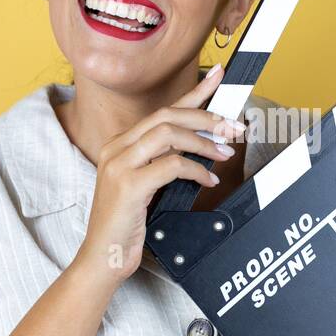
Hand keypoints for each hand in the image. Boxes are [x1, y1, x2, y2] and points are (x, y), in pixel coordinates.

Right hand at [71, 63, 245, 289]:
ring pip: (168, 133)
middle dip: (206, 116)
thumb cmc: (127, 225)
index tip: (218, 77)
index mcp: (121, 145)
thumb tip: (203, 147)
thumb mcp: (147, 187)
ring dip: (203, 141)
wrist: (102, 258)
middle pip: (168, 116)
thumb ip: (165, 164)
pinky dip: (196, 169)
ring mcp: (119, 165)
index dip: (194, 92)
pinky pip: (171, 165)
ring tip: (225, 153)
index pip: (163, 110)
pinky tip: (209, 179)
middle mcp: (117, 148)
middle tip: (233, 126)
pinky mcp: (127, 185)